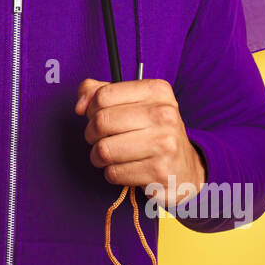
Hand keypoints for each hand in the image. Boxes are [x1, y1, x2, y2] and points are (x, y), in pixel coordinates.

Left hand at [75, 77, 205, 210]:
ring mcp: (165, 144)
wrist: (184, 169)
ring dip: (98, 156)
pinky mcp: (159, 172)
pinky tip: (125, 168)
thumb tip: (80, 105)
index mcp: (157, 91)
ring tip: (109, 155)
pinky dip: (112, 173)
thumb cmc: (151, 132)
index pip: (103, 95)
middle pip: (101, 121)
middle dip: (91, 134)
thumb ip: (99, 92)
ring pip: (104, 150)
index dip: (91, 109)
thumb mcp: (132, 103)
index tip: (96, 116)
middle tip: (99, 139)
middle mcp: (164, 114)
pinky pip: (114, 173)